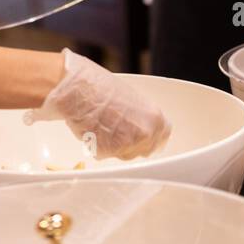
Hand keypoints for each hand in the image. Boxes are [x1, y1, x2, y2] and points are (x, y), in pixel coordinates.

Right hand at [25, 49, 171, 159]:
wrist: (80, 89)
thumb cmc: (102, 87)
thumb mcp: (132, 98)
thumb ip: (141, 116)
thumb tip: (140, 127)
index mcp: (155, 118)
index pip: (162, 137)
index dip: (151, 138)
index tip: (143, 137)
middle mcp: (145, 133)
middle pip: (143, 150)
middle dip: (132, 144)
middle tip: (117, 131)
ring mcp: (128, 144)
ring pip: (124, 155)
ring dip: (114, 146)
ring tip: (102, 126)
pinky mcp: (109, 152)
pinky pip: (105, 155)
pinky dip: (97, 147)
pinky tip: (92, 129)